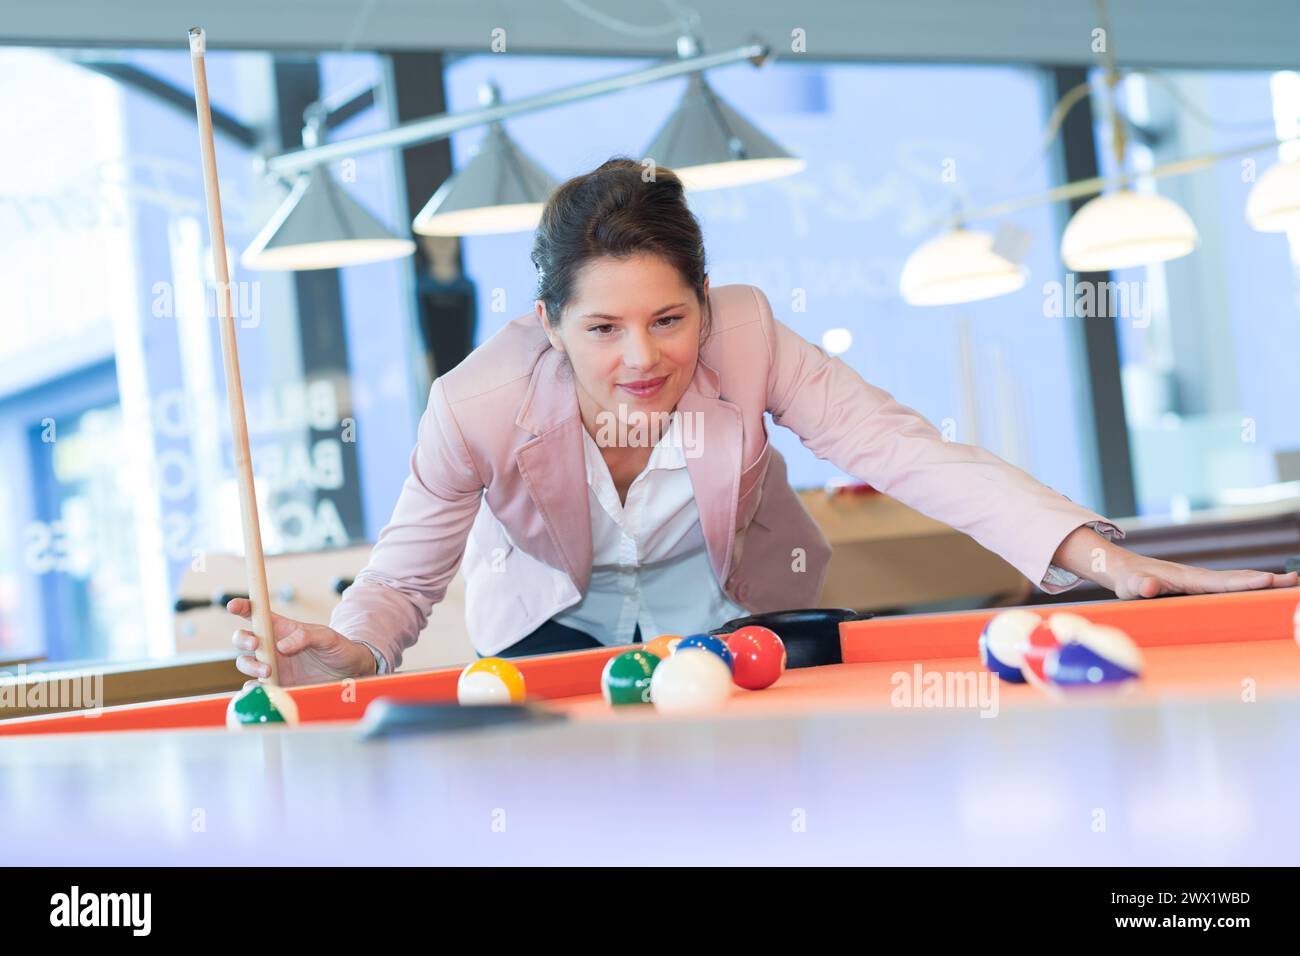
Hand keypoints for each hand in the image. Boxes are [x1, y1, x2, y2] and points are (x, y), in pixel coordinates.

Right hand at [226, 598, 375, 686]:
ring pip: (245, 662)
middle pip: (243, 638)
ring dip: (250, 665)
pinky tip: (260, 688)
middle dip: (243, 639)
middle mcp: (272, 645)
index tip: (232, 605)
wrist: (348, 673)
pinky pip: (255, 686)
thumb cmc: (337, 648)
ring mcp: (272, 665)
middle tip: (255, 644)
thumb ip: (305, 637)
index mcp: (282, 628)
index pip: (257, 613)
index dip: (242, 607)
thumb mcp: (327, 638)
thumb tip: (281, 646)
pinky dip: (253, 688)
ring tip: (268, 671)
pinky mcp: (276, 684)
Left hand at [1105, 553, 1298, 599]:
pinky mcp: (1200, 585)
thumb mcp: (1130, 584)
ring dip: (1264, 582)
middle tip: (1295, 581)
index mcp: (1186, 578)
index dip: (1243, 583)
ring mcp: (1201, 580)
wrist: (1124, 568)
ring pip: (1237, 580)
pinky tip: (1264, 590)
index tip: (1268, 580)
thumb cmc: (1127, 579)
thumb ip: (1140, 586)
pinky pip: (1230, 586)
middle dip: (1266, 580)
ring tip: (1292, 583)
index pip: (1220, 582)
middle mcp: (1198, 576)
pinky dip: (1251, 586)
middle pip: (1238, 578)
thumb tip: (1150, 587)